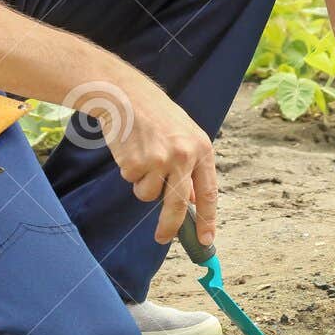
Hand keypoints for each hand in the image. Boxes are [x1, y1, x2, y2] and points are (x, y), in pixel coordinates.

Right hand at [84, 81, 217, 246]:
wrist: (126, 95)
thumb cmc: (156, 115)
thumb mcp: (183, 136)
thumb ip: (190, 167)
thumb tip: (191, 201)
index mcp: (201, 148)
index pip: (209, 192)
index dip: (207, 219)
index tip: (205, 240)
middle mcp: (184, 155)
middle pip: (177, 204)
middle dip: (170, 226)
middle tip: (162, 238)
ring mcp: (159, 160)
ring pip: (148, 195)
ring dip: (142, 184)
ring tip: (141, 156)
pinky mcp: (136, 162)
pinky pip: (131, 182)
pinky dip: (129, 172)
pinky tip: (130, 149)